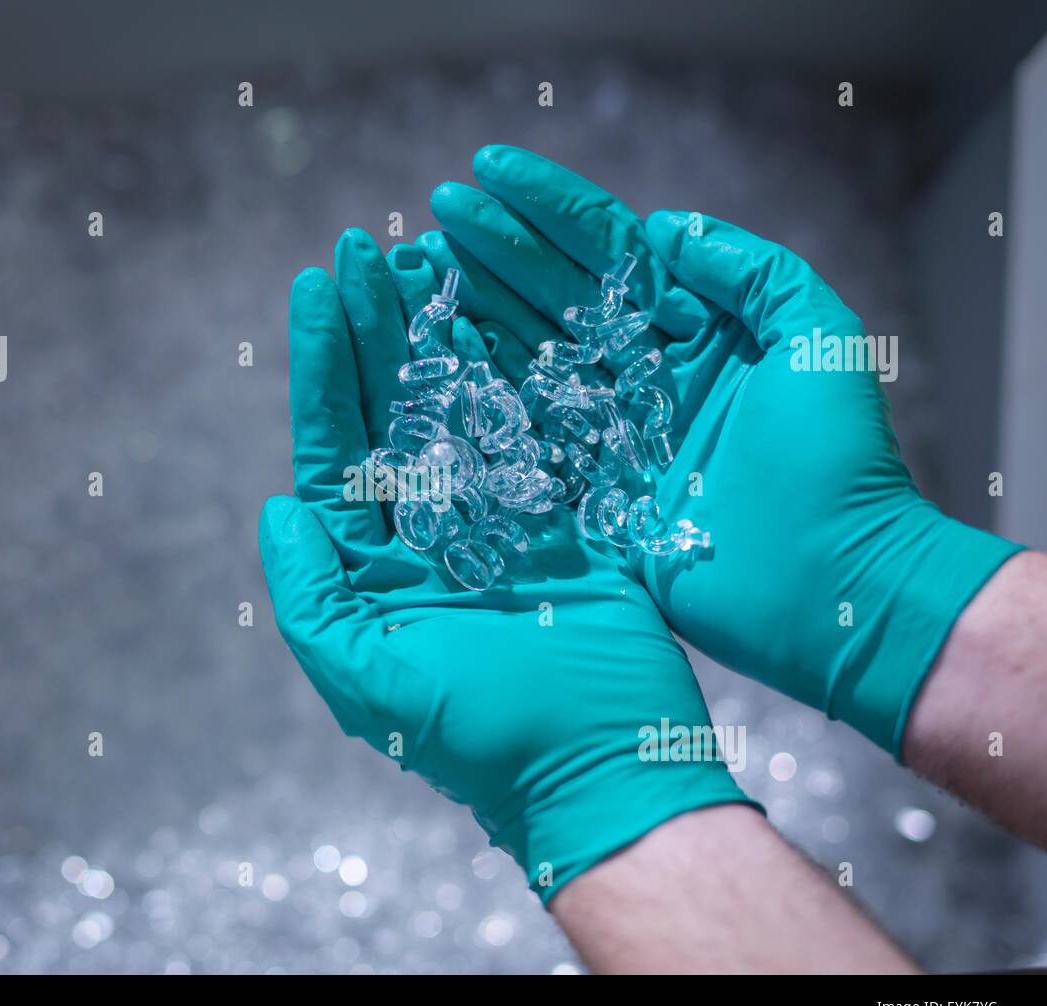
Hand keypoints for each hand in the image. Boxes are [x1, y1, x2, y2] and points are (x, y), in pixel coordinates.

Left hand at [259, 228, 755, 900]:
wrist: (608, 762)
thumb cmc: (487, 736)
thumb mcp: (372, 680)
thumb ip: (314, 596)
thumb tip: (277, 510)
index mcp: (373, 568)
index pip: (334, 451)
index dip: (324, 369)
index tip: (315, 288)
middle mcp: (427, 534)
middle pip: (390, 413)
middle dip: (373, 332)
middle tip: (362, 249)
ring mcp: (497, 517)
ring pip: (457, 407)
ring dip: (435, 336)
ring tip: (419, 256)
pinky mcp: (563, 511)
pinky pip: (529, 427)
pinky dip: (512, 369)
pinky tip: (495, 312)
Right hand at [424, 145, 1022, 754]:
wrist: (832, 584)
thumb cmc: (835, 463)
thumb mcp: (815, 341)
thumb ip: (750, 272)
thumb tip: (668, 225)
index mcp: (697, 331)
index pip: (610, 252)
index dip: (549, 208)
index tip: (488, 170)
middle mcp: (645, 376)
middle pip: (556, 298)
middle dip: (497, 252)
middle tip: (436, 214)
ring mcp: (610, 435)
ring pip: (529, 358)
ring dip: (474, 312)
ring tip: (420, 270)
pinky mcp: (588, 494)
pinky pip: (522, 436)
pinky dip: (478, 398)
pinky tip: (434, 359)